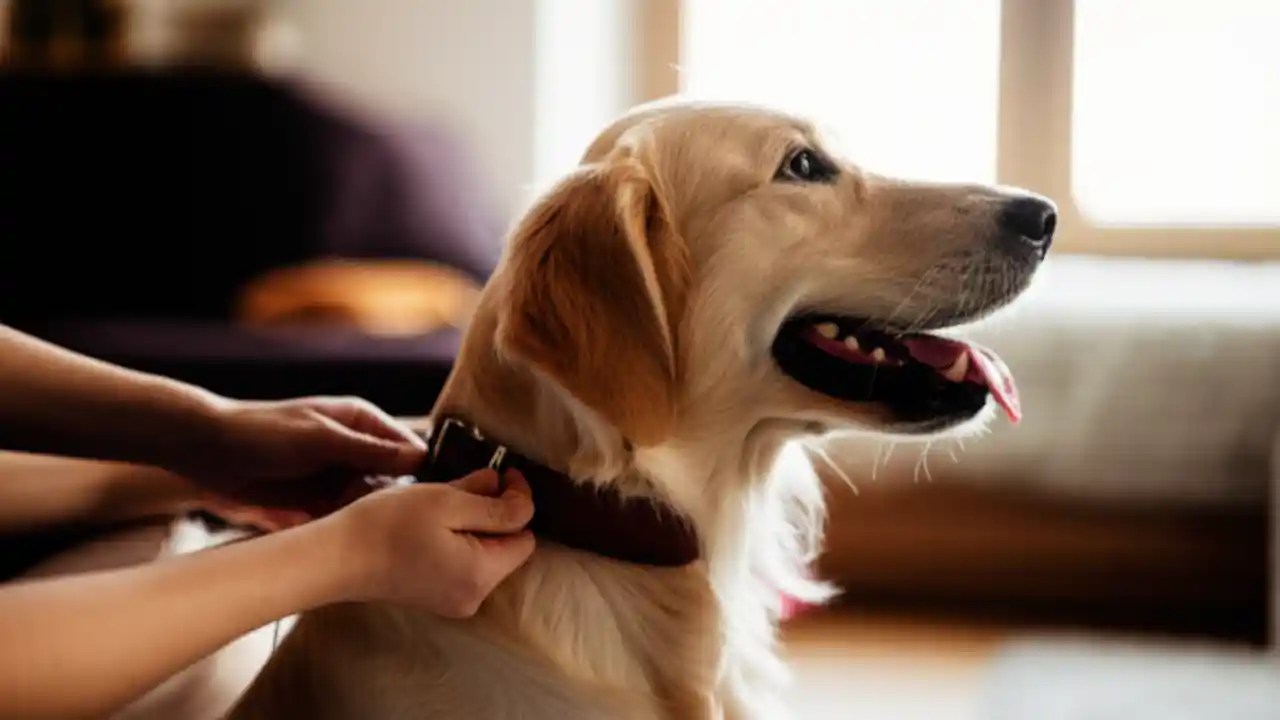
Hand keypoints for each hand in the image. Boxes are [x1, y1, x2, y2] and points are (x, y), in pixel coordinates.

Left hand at [172, 396, 426, 512]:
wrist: (205, 450)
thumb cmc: (261, 431)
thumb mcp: (320, 439)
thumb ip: (369, 450)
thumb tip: (420, 458)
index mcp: (363, 422)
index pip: (410, 449)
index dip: (422, 475)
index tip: (425, 503)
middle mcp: (355, 449)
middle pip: (394, 482)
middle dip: (391, 502)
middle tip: (385, 520)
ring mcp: (337, 476)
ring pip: (369, 504)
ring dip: (366, 518)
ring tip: (359, 530)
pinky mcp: (317, 501)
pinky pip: (343, 518)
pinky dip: (343, 529)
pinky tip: (339, 537)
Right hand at [330, 468, 535, 615]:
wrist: (335, 558)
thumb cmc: (387, 526)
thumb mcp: (447, 502)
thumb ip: (491, 502)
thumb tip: (517, 495)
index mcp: (481, 575)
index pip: (526, 537)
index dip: (519, 501)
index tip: (502, 472)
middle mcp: (473, 597)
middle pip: (507, 547)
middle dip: (496, 512)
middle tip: (473, 481)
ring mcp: (453, 602)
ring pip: (485, 554)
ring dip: (476, 523)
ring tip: (450, 499)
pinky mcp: (435, 598)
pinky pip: (463, 564)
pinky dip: (459, 540)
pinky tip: (436, 522)